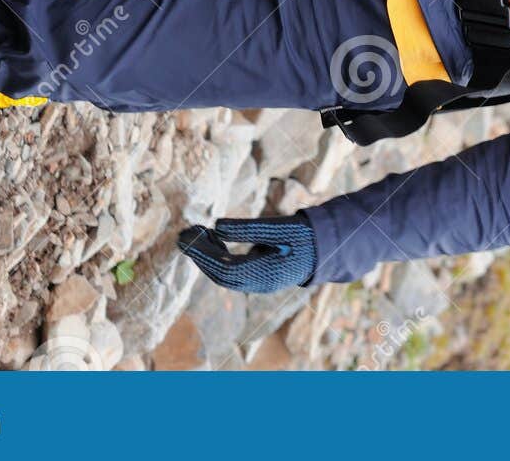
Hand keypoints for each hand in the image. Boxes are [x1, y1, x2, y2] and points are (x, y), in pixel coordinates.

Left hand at [177, 215, 316, 293]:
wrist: (326, 249)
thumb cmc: (305, 236)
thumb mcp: (280, 227)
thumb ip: (248, 228)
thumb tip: (217, 225)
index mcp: (264, 274)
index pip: (224, 270)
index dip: (203, 254)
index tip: (188, 237)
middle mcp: (258, 284)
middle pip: (219, 274)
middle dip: (200, 254)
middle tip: (184, 233)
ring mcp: (257, 283)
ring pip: (223, 273)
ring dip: (207, 253)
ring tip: (195, 231)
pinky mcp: (257, 276)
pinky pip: (230, 269)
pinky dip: (218, 254)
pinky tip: (213, 237)